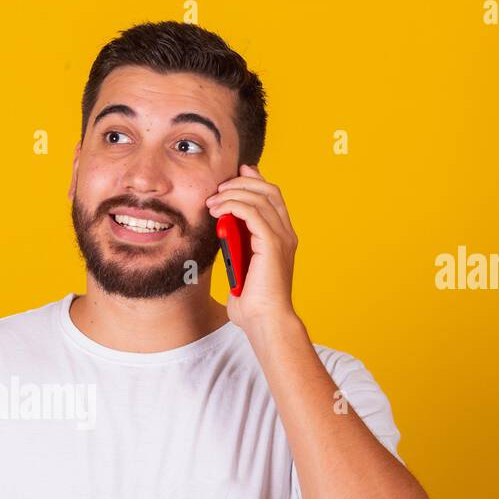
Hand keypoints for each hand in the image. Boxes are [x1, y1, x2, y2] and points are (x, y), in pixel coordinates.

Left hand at [205, 164, 298, 330]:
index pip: (271, 197)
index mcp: (282, 237)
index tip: (231, 177)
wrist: (265, 321)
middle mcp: (286, 233)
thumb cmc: (251, 302)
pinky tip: (218, 210)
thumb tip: (222, 232)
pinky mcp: (272, 244)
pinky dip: (234, 206)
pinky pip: (254, 212)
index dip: (253, 180)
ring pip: (260, 197)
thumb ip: (236, 247)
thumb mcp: (240, 266)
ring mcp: (282, 237)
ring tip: (212, 201)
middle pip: (269, 189)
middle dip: (242, 182)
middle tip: (218, 188)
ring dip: (233, 194)